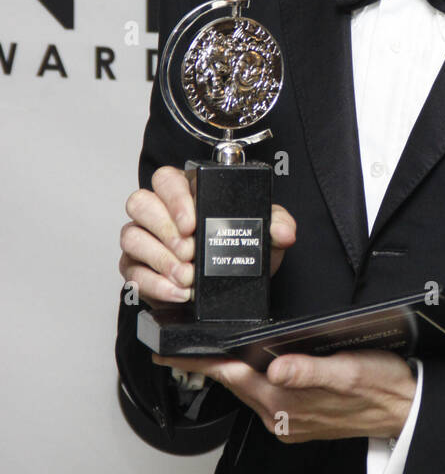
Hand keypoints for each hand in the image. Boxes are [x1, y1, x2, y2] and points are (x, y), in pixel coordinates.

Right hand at [119, 164, 296, 308]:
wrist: (233, 290)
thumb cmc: (241, 252)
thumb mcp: (265, 235)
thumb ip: (277, 225)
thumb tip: (283, 231)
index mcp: (185, 193)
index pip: (167, 180)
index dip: (174, 198)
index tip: (191, 223)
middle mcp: (158, 212)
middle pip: (140, 203)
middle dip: (165, 229)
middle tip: (190, 252)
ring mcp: (144, 240)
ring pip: (131, 237)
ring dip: (160, 259)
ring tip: (187, 277)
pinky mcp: (137, 270)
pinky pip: (132, 274)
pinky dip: (155, 285)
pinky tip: (177, 292)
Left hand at [151, 348, 417, 441]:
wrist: (408, 412)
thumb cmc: (382, 386)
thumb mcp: (349, 371)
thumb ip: (310, 372)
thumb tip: (276, 368)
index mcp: (287, 402)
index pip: (231, 375)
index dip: (199, 362)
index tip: (169, 351)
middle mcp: (282, 416)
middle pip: (233, 384)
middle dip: (205, 365)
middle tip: (175, 348)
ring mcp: (290, 421)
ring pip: (247, 392)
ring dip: (225, 373)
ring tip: (204, 354)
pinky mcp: (300, 420)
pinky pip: (263, 400)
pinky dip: (249, 382)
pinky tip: (249, 369)